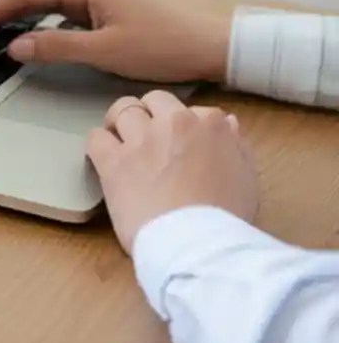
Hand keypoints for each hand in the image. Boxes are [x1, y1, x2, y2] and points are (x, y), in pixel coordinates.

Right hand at [0, 0, 230, 82]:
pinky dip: (36, 24)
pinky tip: (28, 39)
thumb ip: (57, 48)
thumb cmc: (164, 47)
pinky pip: (60, 14)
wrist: (211, 47)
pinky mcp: (106, 11)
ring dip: (14, 18)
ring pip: (44, 4)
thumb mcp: (106, 52)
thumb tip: (14, 47)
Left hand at [87, 90, 257, 253]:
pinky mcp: (113, 160)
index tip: (182, 144)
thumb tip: (226, 122)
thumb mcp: (246, 178)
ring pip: (123, 111)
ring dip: (122, 124)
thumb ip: (235, 146)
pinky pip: (95, 137)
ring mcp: (140, 139)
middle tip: (148, 137)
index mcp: (210, 124)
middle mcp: (173, 122)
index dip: (186, 127)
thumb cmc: (226, 217)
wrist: (195, 241)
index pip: (194, 110)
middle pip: (155, 100)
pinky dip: (98, 144)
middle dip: (151, 114)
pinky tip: (104, 158)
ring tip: (122, 142)